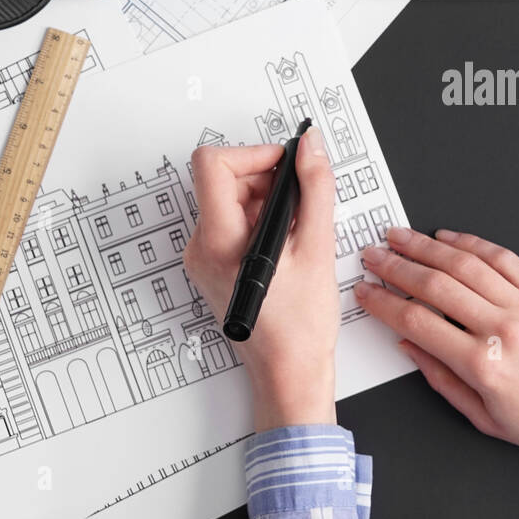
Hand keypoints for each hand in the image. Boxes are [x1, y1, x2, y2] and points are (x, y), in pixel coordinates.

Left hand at [184, 132, 338, 430]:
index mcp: (219, 240)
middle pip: (223, 179)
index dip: (254, 153)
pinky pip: (233, 223)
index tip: (285, 163)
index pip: (213, 163)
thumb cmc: (300, 325)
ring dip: (267, 200)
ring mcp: (205, 257)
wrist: (289, 370)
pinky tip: (290, 243)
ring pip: (230, 200)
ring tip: (300, 229)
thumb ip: (316, 187)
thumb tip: (311, 148)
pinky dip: (262, 220)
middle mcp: (201, 247)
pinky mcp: (214, 265)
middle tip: (302, 199)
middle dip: (266, 178)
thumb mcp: (317, 246)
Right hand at [354, 228, 518, 486]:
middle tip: (374, 255)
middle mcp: (505, 329)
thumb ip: (442, 380)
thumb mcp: (487, 420)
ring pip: (467, 265)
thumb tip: (410, 347)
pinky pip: (505, 259)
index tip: (366, 292)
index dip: (383, 302)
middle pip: (436, 285)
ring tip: (401, 237)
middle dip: (396, 267)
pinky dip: (473, 244)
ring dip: (426, 247)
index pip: (417, 321)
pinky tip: (450, 238)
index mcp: (485, 365)